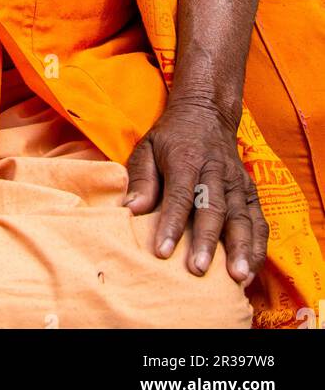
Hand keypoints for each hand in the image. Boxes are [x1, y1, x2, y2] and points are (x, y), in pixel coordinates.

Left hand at [124, 98, 268, 284]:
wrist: (207, 112)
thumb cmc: (171, 136)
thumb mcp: (148, 146)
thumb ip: (141, 177)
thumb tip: (131, 209)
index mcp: (186, 159)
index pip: (179, 195)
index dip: (171, 224)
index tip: (163, 251)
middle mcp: (215, 171)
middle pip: (213, 208)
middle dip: (206, 240)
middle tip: (199, 269)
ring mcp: (236, 182)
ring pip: (241, 217)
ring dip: (241, 248)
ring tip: (238, 277)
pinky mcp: (250, 190)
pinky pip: (259, 220)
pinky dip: (258, 246)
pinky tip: (252, 270)